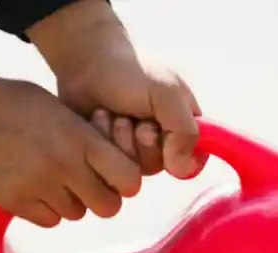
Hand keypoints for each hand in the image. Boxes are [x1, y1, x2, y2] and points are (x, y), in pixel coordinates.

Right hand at [0, 43, 141, 226]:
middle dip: (100, 197)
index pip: (128, 178)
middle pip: (107, 206)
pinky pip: (47, 220)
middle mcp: (63, 165)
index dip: (125, 181)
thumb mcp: (56, 108)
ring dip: (68, 201)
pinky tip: (32, 188)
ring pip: (75, 213)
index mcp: (78, 137)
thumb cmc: (7, 101)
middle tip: (85, 183)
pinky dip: (44, 209)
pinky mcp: (13, 201)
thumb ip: (84, 138)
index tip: (115, 176)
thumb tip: (108, 165)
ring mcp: (37, 186)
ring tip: (49, 179)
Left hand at [26, 0, 205, 179]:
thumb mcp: (166, 94)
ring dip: (119, 138)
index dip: (175, 153)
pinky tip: (98, 118)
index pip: (192, 161)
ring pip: (132, 167)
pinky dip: (102, 140)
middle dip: (139, 141)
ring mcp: (133, 148)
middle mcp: (162, 141)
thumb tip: (182, 169)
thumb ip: (185, 131)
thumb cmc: (129, 71)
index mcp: (183, 125)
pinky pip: (108, 164)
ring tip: (111, 113)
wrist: (85, 59)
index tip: (157, 129)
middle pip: (157, 166)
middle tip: (129, 115)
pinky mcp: (109, 151)